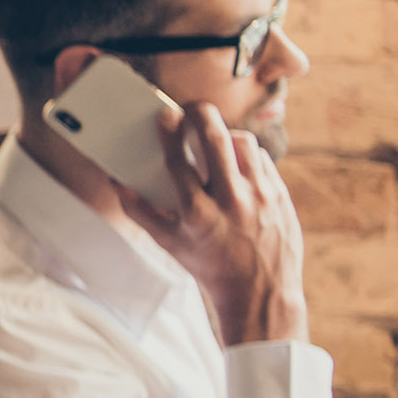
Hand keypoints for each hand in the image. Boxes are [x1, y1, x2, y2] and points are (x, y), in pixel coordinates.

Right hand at [131, 102, 306, 348]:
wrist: (260, 290)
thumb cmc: (209, 266)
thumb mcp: (169, 244)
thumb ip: (141, 212)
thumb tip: (117, 183)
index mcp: (197, 215)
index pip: (179, 163)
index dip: (170, 134)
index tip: (165, 114)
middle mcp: (231, 201)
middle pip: (216, 140)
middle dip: (202, 115)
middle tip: (192, 108)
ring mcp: (260, 196)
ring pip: (243, 143)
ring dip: (226, 134)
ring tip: (213, 136)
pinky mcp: (280, 194)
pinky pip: (262, 159)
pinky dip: (246, 154)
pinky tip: (235, 159)